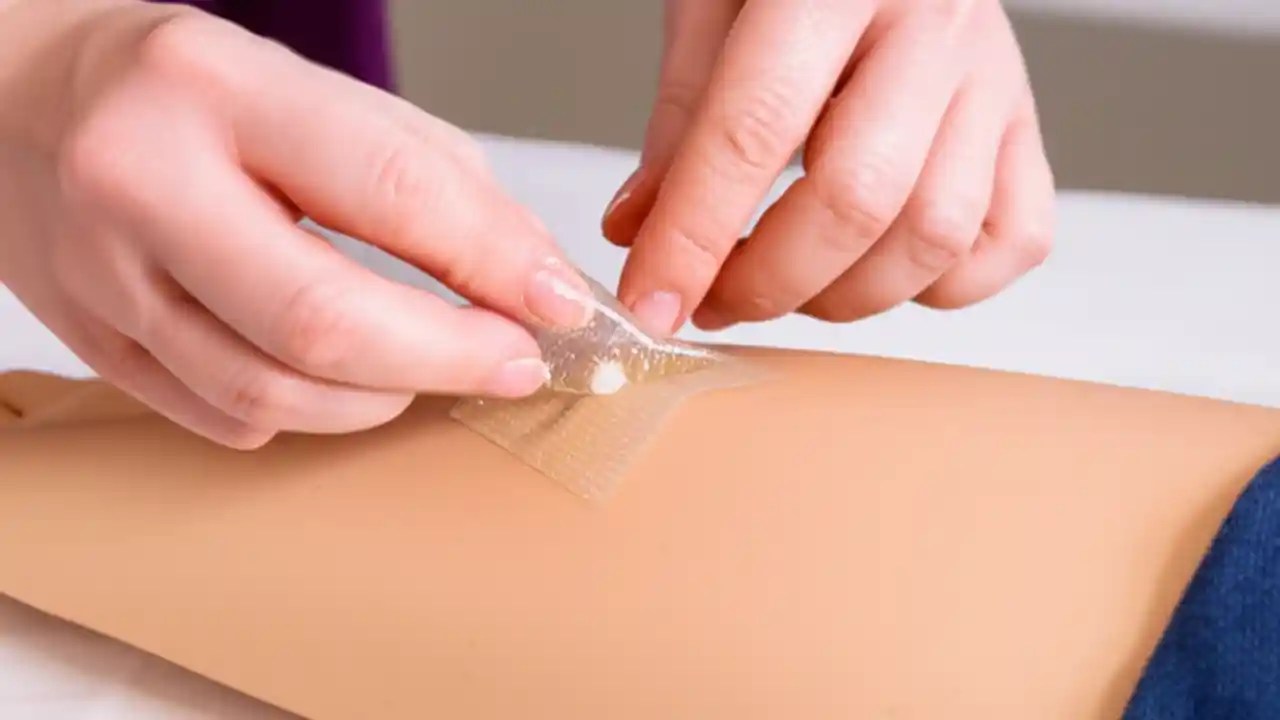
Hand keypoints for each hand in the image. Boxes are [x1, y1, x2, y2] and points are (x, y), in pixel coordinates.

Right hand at [0, 1, 589, 447]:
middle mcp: (141, 183)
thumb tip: (528, 272)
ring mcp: (103, 277)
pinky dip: (311, 412)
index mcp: (214, 88)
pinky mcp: (94, 345)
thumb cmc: (184, 91)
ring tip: (436, 367)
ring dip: (387, 398)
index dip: (494, 262)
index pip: (387, 190)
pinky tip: (344, 380)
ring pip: (274, 392)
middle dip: (450, 357)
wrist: (13, 101)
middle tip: (516, 364)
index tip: (559, 303)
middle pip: (324, 320)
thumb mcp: (311, 89)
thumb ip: (428, 173)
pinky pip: (227, 417)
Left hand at [604, 0, 1054, 332]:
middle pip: (858, 198)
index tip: (652, 303)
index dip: (693, 236)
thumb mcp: (712, 4)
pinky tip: (874, 264)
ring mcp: (995, 77)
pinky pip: (1010, 241)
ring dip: (842, 295)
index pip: (755, 130)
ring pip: (936, 234)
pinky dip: (938, 285)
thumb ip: (681, 118)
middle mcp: (935, 24)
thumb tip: (639, 233)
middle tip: (712, 298)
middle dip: (767, 282)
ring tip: (783, 281)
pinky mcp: (1027, 123)